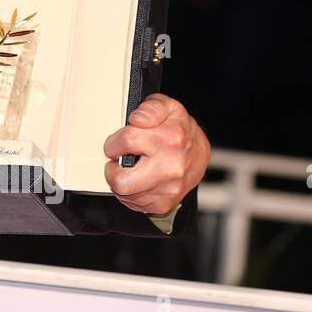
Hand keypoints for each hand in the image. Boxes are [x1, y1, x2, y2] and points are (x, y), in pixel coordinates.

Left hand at [104, 93, 209, 215]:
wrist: (199, 154)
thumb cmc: (179, 130)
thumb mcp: (167, 107)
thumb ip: (151, 108)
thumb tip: (137, 119)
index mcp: (169, 140)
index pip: (125, 142)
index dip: (114, 142)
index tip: (116, 144)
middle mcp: (169, 167)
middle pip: (121, 180)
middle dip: (112, 170)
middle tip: (117, 162)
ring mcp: (168, 188)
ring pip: (124, 194)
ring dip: (121, 181)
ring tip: (129, 170)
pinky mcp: (164, 203)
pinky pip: (134, 204)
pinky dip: (130, 193)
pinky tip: (137, 180)